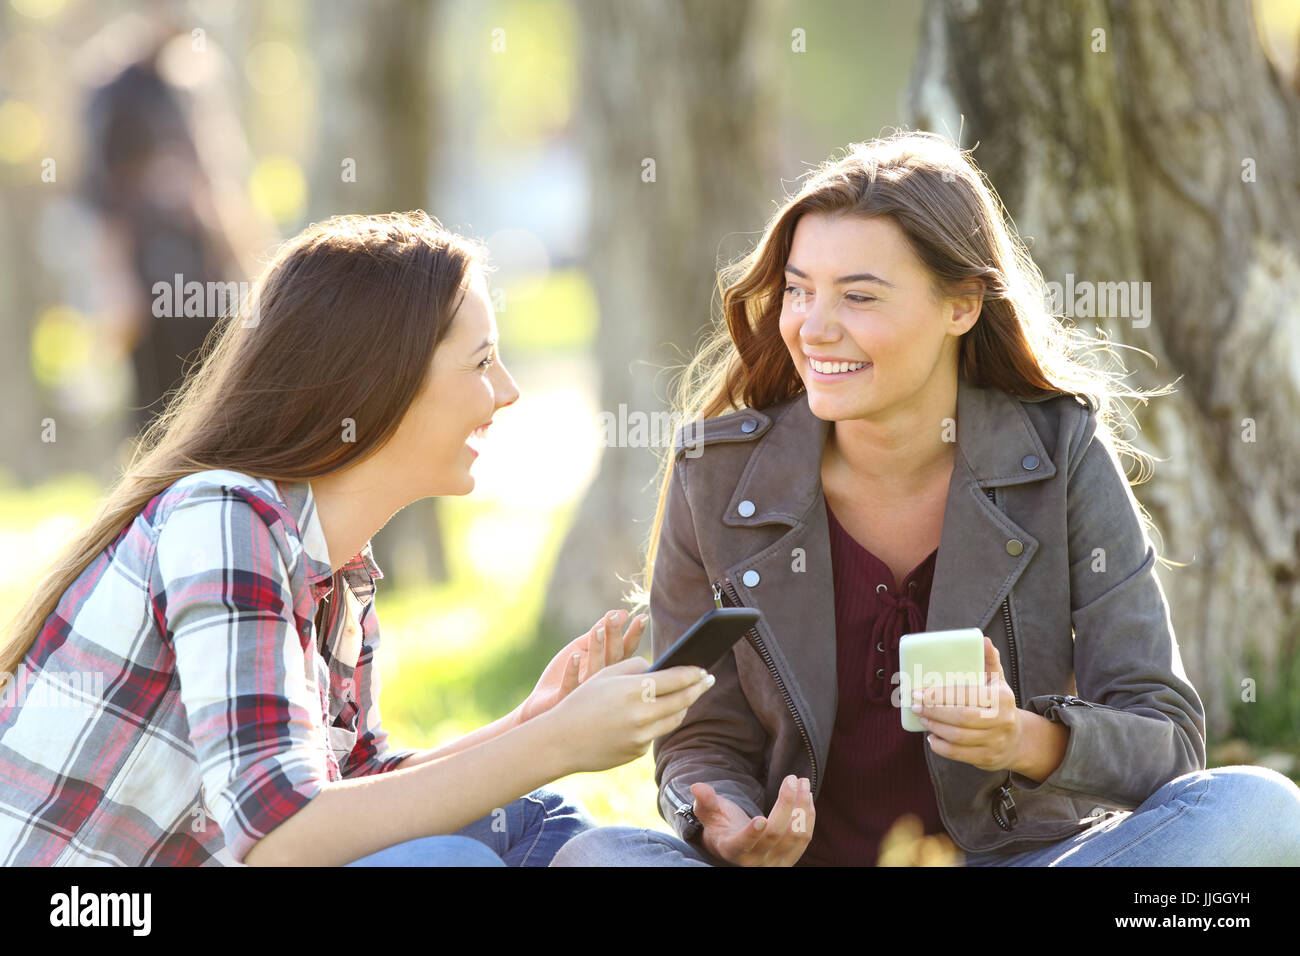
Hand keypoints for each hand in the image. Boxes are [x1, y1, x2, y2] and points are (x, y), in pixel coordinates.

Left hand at [516, 609, 646, 724]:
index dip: (633, 635)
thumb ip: (600, 631)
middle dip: (614, 636)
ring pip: (595, 671)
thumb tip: (620, 611)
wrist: (541, 705)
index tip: (641, 617)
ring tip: (597, 630)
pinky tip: (574, 657)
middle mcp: (602, 682)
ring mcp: (584, 691)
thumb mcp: (581, 648)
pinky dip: (572, 672)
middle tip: (613, 617)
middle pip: (613, 658)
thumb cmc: (564, 675)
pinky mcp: (565, 699)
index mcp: (608, 669)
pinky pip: (570, 685)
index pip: (625, 650)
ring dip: (597, 651)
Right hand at [544, 657, 714, 773]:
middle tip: (708, 680)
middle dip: (698, 689)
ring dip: (683, 707)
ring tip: (687, 696)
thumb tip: (661, 668)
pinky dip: (655, 723)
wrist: (561, 741)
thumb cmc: (581, 701)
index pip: (677, 680)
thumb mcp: (606, 675)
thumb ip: (636, 668)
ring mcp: (642, 736)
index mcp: (635, 689)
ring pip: (674, 719)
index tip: (704, 669)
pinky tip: (649, 716)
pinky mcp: (638, 751)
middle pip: (683, 701)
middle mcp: (642, 714)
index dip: (694, 673)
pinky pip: (654, 734)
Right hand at [692, 775, 814, 866]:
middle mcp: (754, 861)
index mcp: (731, 849)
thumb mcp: (709, 812)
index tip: (760, 818)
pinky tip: (807, 797)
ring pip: (795, 836)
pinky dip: (808, 816)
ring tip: (803, 782)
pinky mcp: (790, 858)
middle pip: (775, 834)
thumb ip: (705, 800)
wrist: (736, 843)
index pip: (742, 844)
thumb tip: (697, 787)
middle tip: (791, 778)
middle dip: (786, 804)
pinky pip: (804, 839)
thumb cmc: (720, 824)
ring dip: (802, 808)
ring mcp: (774, 862)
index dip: (751, 833)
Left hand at [913, 635, 1022, 771]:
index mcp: (1001, 697)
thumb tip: (984, 640)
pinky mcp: (987, 758)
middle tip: (915, 704)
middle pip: (960, 716)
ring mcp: (996, 741)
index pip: (966, 694)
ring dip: (934, 726)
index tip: (918, 691)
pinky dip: (941, 746)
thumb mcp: (997, 681)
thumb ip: (989, 660)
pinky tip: (932, 737)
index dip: (939, 694)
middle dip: (933, 710)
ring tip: (922, 718)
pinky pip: (959, 754)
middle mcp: (1002, 720)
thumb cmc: (999, 704)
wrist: (1017, 739)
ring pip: (958, 736)